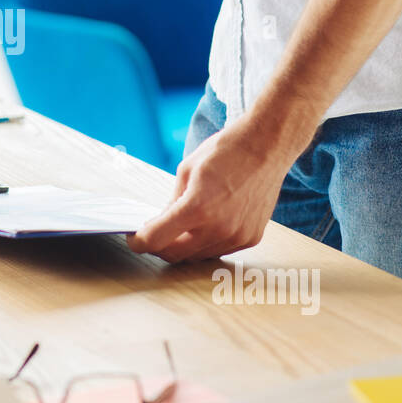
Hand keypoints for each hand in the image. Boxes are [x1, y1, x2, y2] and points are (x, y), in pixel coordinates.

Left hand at [127, 117, 290, 262]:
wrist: (266, 146)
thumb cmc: (225, 151)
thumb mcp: (186, 171)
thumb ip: (172, 202)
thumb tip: (161, 224)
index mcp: (197, 208)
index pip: (156, 240)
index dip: (139, 241)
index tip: (135, 238)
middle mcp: (218, 228)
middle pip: (175, 255)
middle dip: (159, 246)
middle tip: (154, 233)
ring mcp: (236, 236)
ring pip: (197, 256)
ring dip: (184, 245)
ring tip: (182, 225)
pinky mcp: (250, 238)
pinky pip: (219, 249)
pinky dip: (206, 242)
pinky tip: (206, 223)